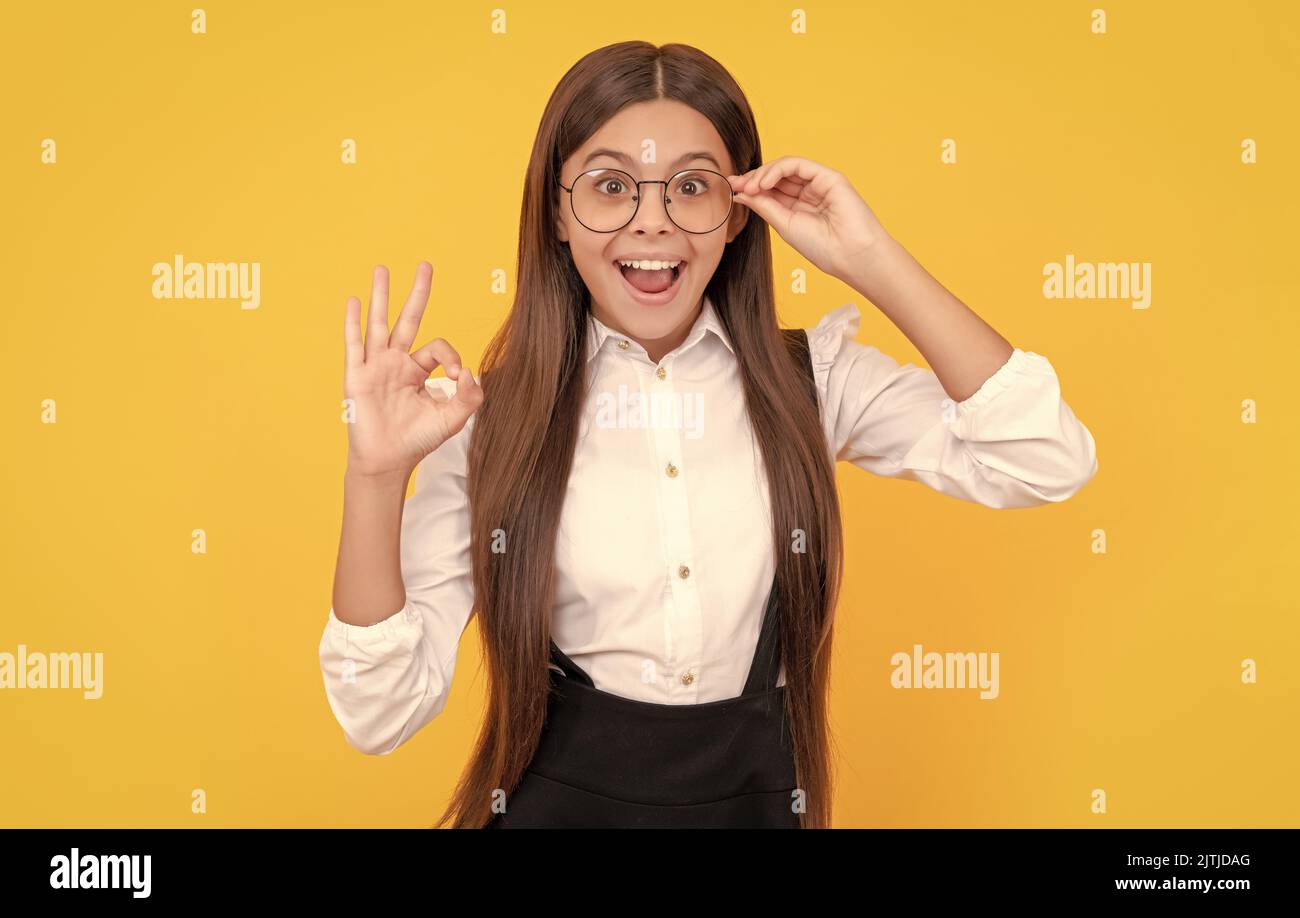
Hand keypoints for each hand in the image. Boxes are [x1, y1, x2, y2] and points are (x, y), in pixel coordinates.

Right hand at [342, 263, 483, 478]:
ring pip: (380, 324)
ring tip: (382, 269)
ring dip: (382, 296)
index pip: (438, 348)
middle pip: (409, 319)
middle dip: (418, 293)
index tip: (459, 378)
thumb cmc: (417, 441)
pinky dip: (354, 323)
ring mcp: (376, 367)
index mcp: (418, 371)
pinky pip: (355, 345)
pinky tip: (353, 301)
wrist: (388, 461)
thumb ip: (469, 397)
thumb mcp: (452, 419)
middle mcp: (397, 363)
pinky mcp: (358, 376)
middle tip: (426, 266)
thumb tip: (472, 373)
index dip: (453, 358)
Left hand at [728, 156, 890, 282]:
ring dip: (763, 173)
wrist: (850, 255)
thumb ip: (764, 206)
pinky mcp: (828, 177)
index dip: (751, 187)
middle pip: (776, 177)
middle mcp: (808, 193)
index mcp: (798, 208)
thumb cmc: (823, 247)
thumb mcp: (784, 225)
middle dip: (753, 178)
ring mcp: (819, 184)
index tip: (732, 189)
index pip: (771, 190)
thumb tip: (741, 193)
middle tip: (736, 184)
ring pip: (785, 168)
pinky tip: (765, 182)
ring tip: (750, 185)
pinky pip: (798, 165)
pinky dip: (778, 169)